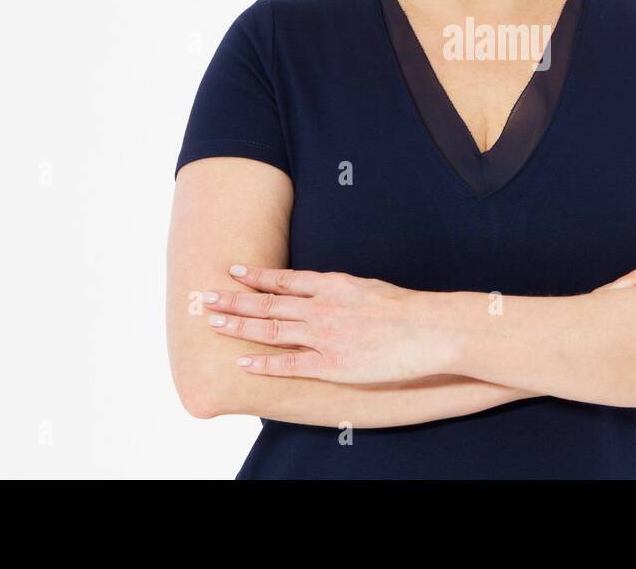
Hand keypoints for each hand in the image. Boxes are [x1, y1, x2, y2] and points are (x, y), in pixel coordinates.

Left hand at [202, 265, 443, 384]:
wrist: (429, 329)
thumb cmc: (406, 309)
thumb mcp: (368, 287)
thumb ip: (342, 289)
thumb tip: (325, 289)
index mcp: (333, 284)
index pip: (285, 279)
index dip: (256, 276)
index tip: (234, 271)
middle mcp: (322, 307)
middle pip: (268, 302)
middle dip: (234, 300)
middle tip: (206, 298)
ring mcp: (324, 335)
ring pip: (272, 329)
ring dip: (240, 326)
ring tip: (215, 323)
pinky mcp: (332, 363)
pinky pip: (290, 364)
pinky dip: (264, 363)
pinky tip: (243, 361)